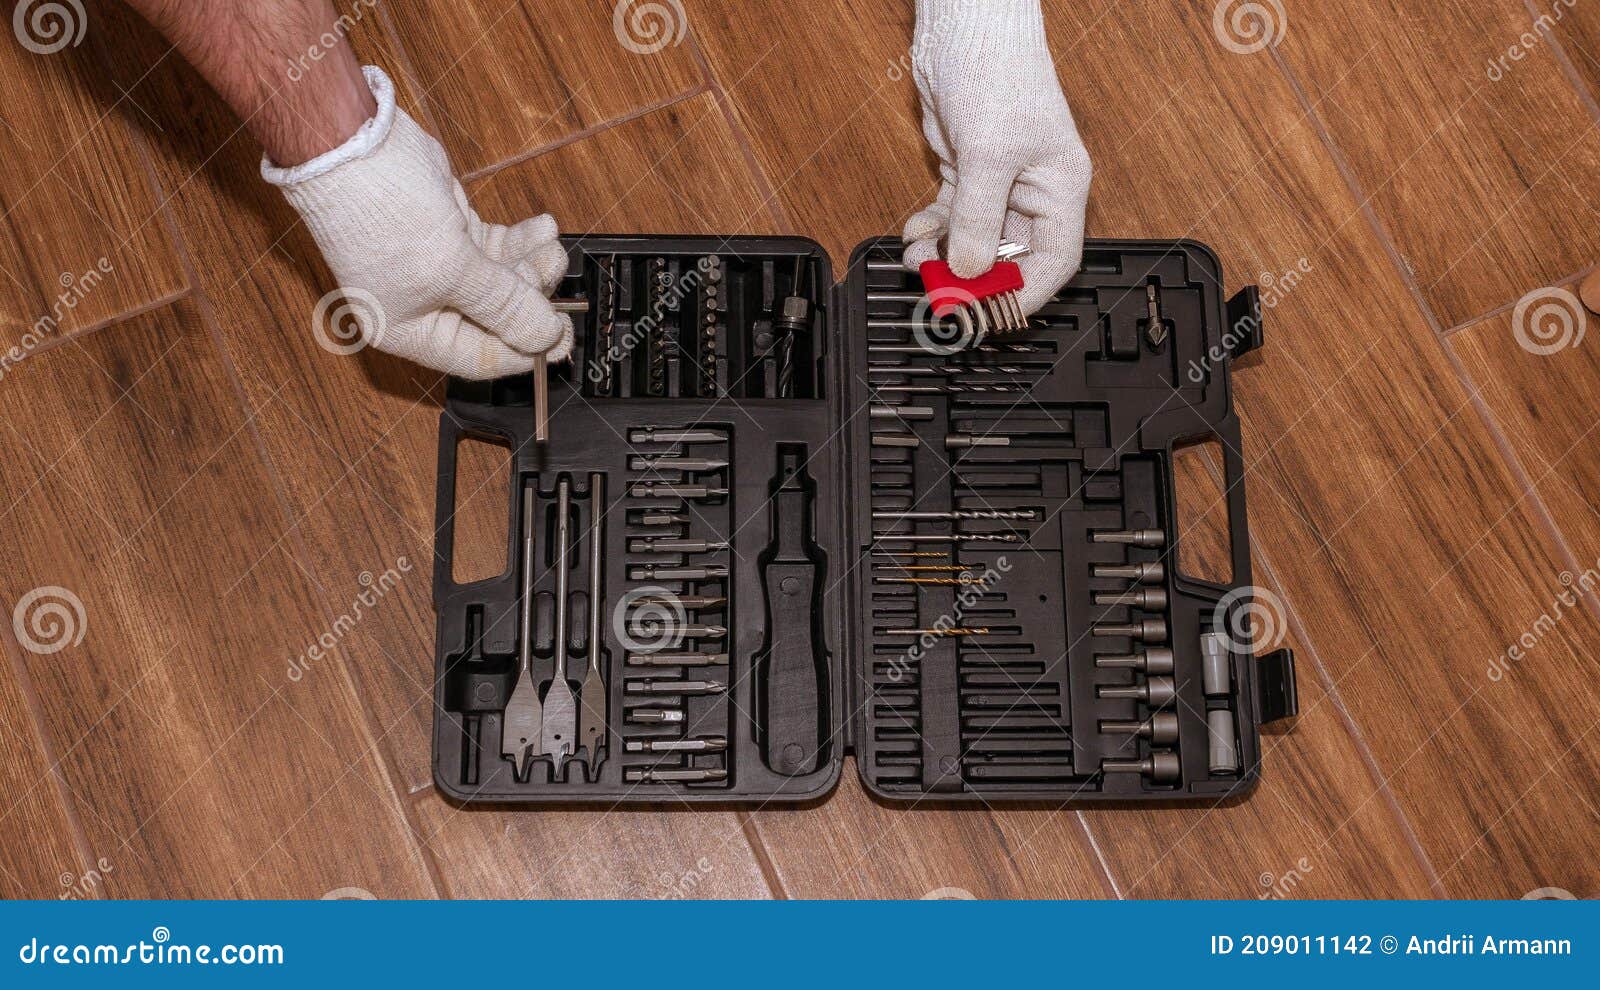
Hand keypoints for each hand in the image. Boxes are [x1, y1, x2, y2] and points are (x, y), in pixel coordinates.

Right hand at [263, 66, 570, 379]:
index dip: (523, 349)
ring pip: (502, 280)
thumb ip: (503, 305)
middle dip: (532, 298)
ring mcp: (439, 266)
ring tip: (551, 246)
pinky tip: (543, 228)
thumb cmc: (380, 212)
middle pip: (495, 318)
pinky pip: (497, 248)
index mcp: (409, 330)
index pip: (478, 357)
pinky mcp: (451, 232)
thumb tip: (544, 336)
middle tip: (558, 278)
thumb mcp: (452, 270)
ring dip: (533, 265)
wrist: (352, 142)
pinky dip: (522, 241)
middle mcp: (422, 304)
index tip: (561, 336)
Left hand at [902, 1, 1091, 314]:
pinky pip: (951, 219)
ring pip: (974, 241)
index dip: (1023, 296)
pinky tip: (914, 233)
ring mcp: (998, 182)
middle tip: (940, 292)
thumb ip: (978, 218)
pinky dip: (931, 232)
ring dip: (945, 257)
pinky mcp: (967, 170)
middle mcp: (1033, 191)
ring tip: (918, 260)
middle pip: (1010, 257)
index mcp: (1060, 188)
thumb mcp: (988, 153)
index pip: (1054, 262)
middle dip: (973, 278)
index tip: (988, 316)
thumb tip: (970, 269)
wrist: (964, 26)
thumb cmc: (996, 72)